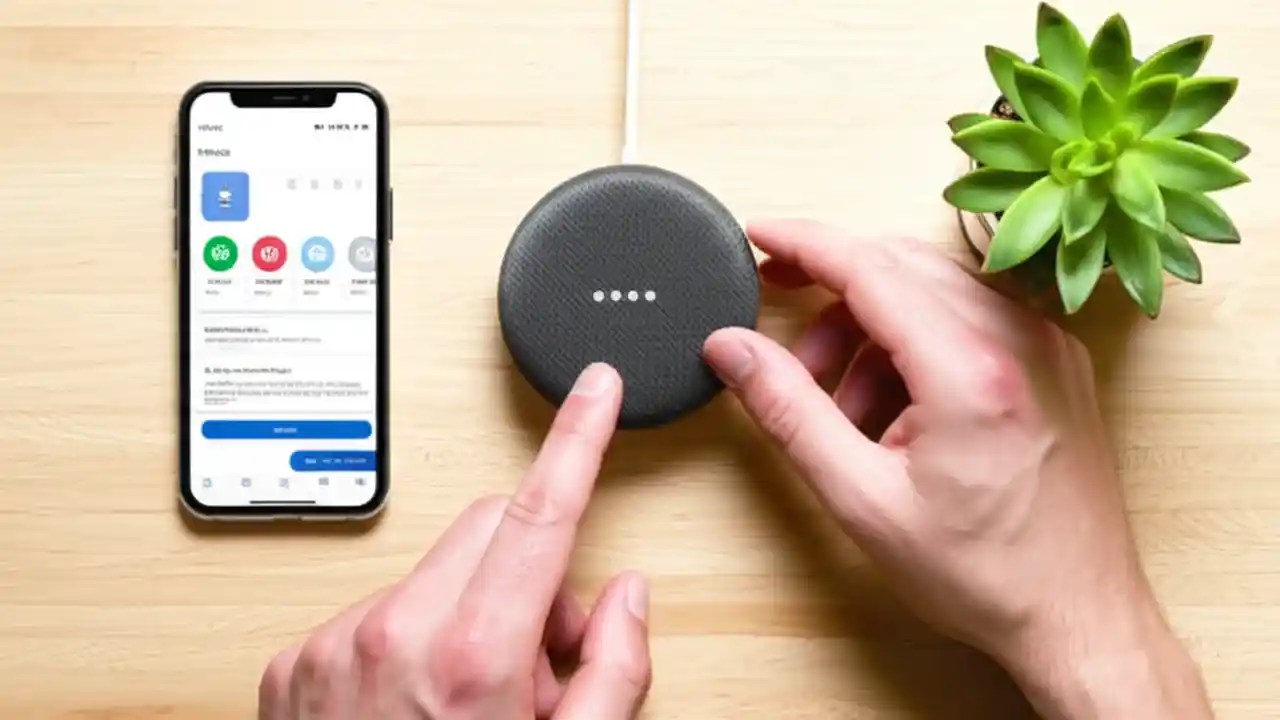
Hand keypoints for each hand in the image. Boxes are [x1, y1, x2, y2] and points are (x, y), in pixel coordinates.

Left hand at [259, 364, 650, 719]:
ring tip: (469, 701)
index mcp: (469, 658)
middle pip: (490, 528)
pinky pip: (376, 610)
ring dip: (467, 612)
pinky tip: (416, 709)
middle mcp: (391, 636)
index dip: (578, 439)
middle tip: (540, 657)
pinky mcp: (293, 663)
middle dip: (530, 569)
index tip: (593, 391)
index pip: (541, 512)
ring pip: (434, 572)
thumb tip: (626, 597)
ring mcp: (332, 646)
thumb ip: (614, 672)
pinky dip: (408, 641)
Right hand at [704, 221, 1210, 719]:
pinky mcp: (1057, 361)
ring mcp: (1047, 344)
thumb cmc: (982, 574)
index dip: (804, 243)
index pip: (870, 267)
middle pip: (901, 265)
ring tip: (840, 405)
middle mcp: (1020, 339)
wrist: (1079, 618)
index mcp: (970, 369)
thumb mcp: (862, 498)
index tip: (757, 234)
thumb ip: (788, 412)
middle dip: (830, 287)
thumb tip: (731, 347)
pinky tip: (893, 409)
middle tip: (778, 318)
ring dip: (871, 324)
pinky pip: (970, 316)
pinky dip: (916, 340)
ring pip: (934, 287)